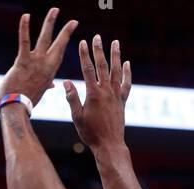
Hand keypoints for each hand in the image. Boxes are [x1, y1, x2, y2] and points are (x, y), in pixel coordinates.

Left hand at [0, 7, 77, 109]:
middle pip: (59, 44)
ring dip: (50, 22)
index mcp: (50, 72)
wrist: (16, 109)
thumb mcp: (40, 92)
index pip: (60, 53)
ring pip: (45, 38)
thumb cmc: (26, 101)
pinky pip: (24, 41)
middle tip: (73, 21)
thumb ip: (46, 85)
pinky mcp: (22, 61)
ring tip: (55, 10)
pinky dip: (24, 28)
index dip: (66, 41)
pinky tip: (25, 16)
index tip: (72, 30)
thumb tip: (52, 86)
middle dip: (66, 31)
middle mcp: (46, 66)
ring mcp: (35, 62)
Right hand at [64, 36, 131, 150]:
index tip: (83, 43)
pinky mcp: (122, 101)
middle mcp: (106, 92)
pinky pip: (126, 84)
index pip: (88, 70)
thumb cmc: (91, 134)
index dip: (85, 55)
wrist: (109, 145)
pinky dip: (127, 73)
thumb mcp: (77, 117)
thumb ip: (72, 98)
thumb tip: (66, 82)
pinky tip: (127, 63)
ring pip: (116, 71)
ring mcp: (116, 95)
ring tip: (115, 42)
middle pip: (102, 66)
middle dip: (99, 50)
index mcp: (93, 94)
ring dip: (116, 56)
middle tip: (97, 37)